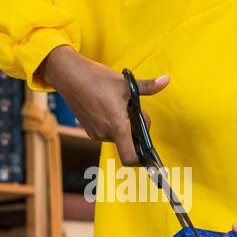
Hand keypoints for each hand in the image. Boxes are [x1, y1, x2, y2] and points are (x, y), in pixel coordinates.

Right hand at [36, 45, 168, 165]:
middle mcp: (106, 134)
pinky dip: (113, 124)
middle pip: (129, 142)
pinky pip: (108, 132)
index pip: (131, 157)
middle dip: (136, 130)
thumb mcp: (126, 83)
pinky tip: (108, 107)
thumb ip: (148, 86)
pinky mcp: (89, 130)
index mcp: (118, 126)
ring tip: (119, 105)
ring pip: (119, 136)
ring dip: (124, 126)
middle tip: (133, 108)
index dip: (142, 160)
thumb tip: (166, 79)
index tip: (149, 154)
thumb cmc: (97, 79)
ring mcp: (96, 133)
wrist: (69, 76)